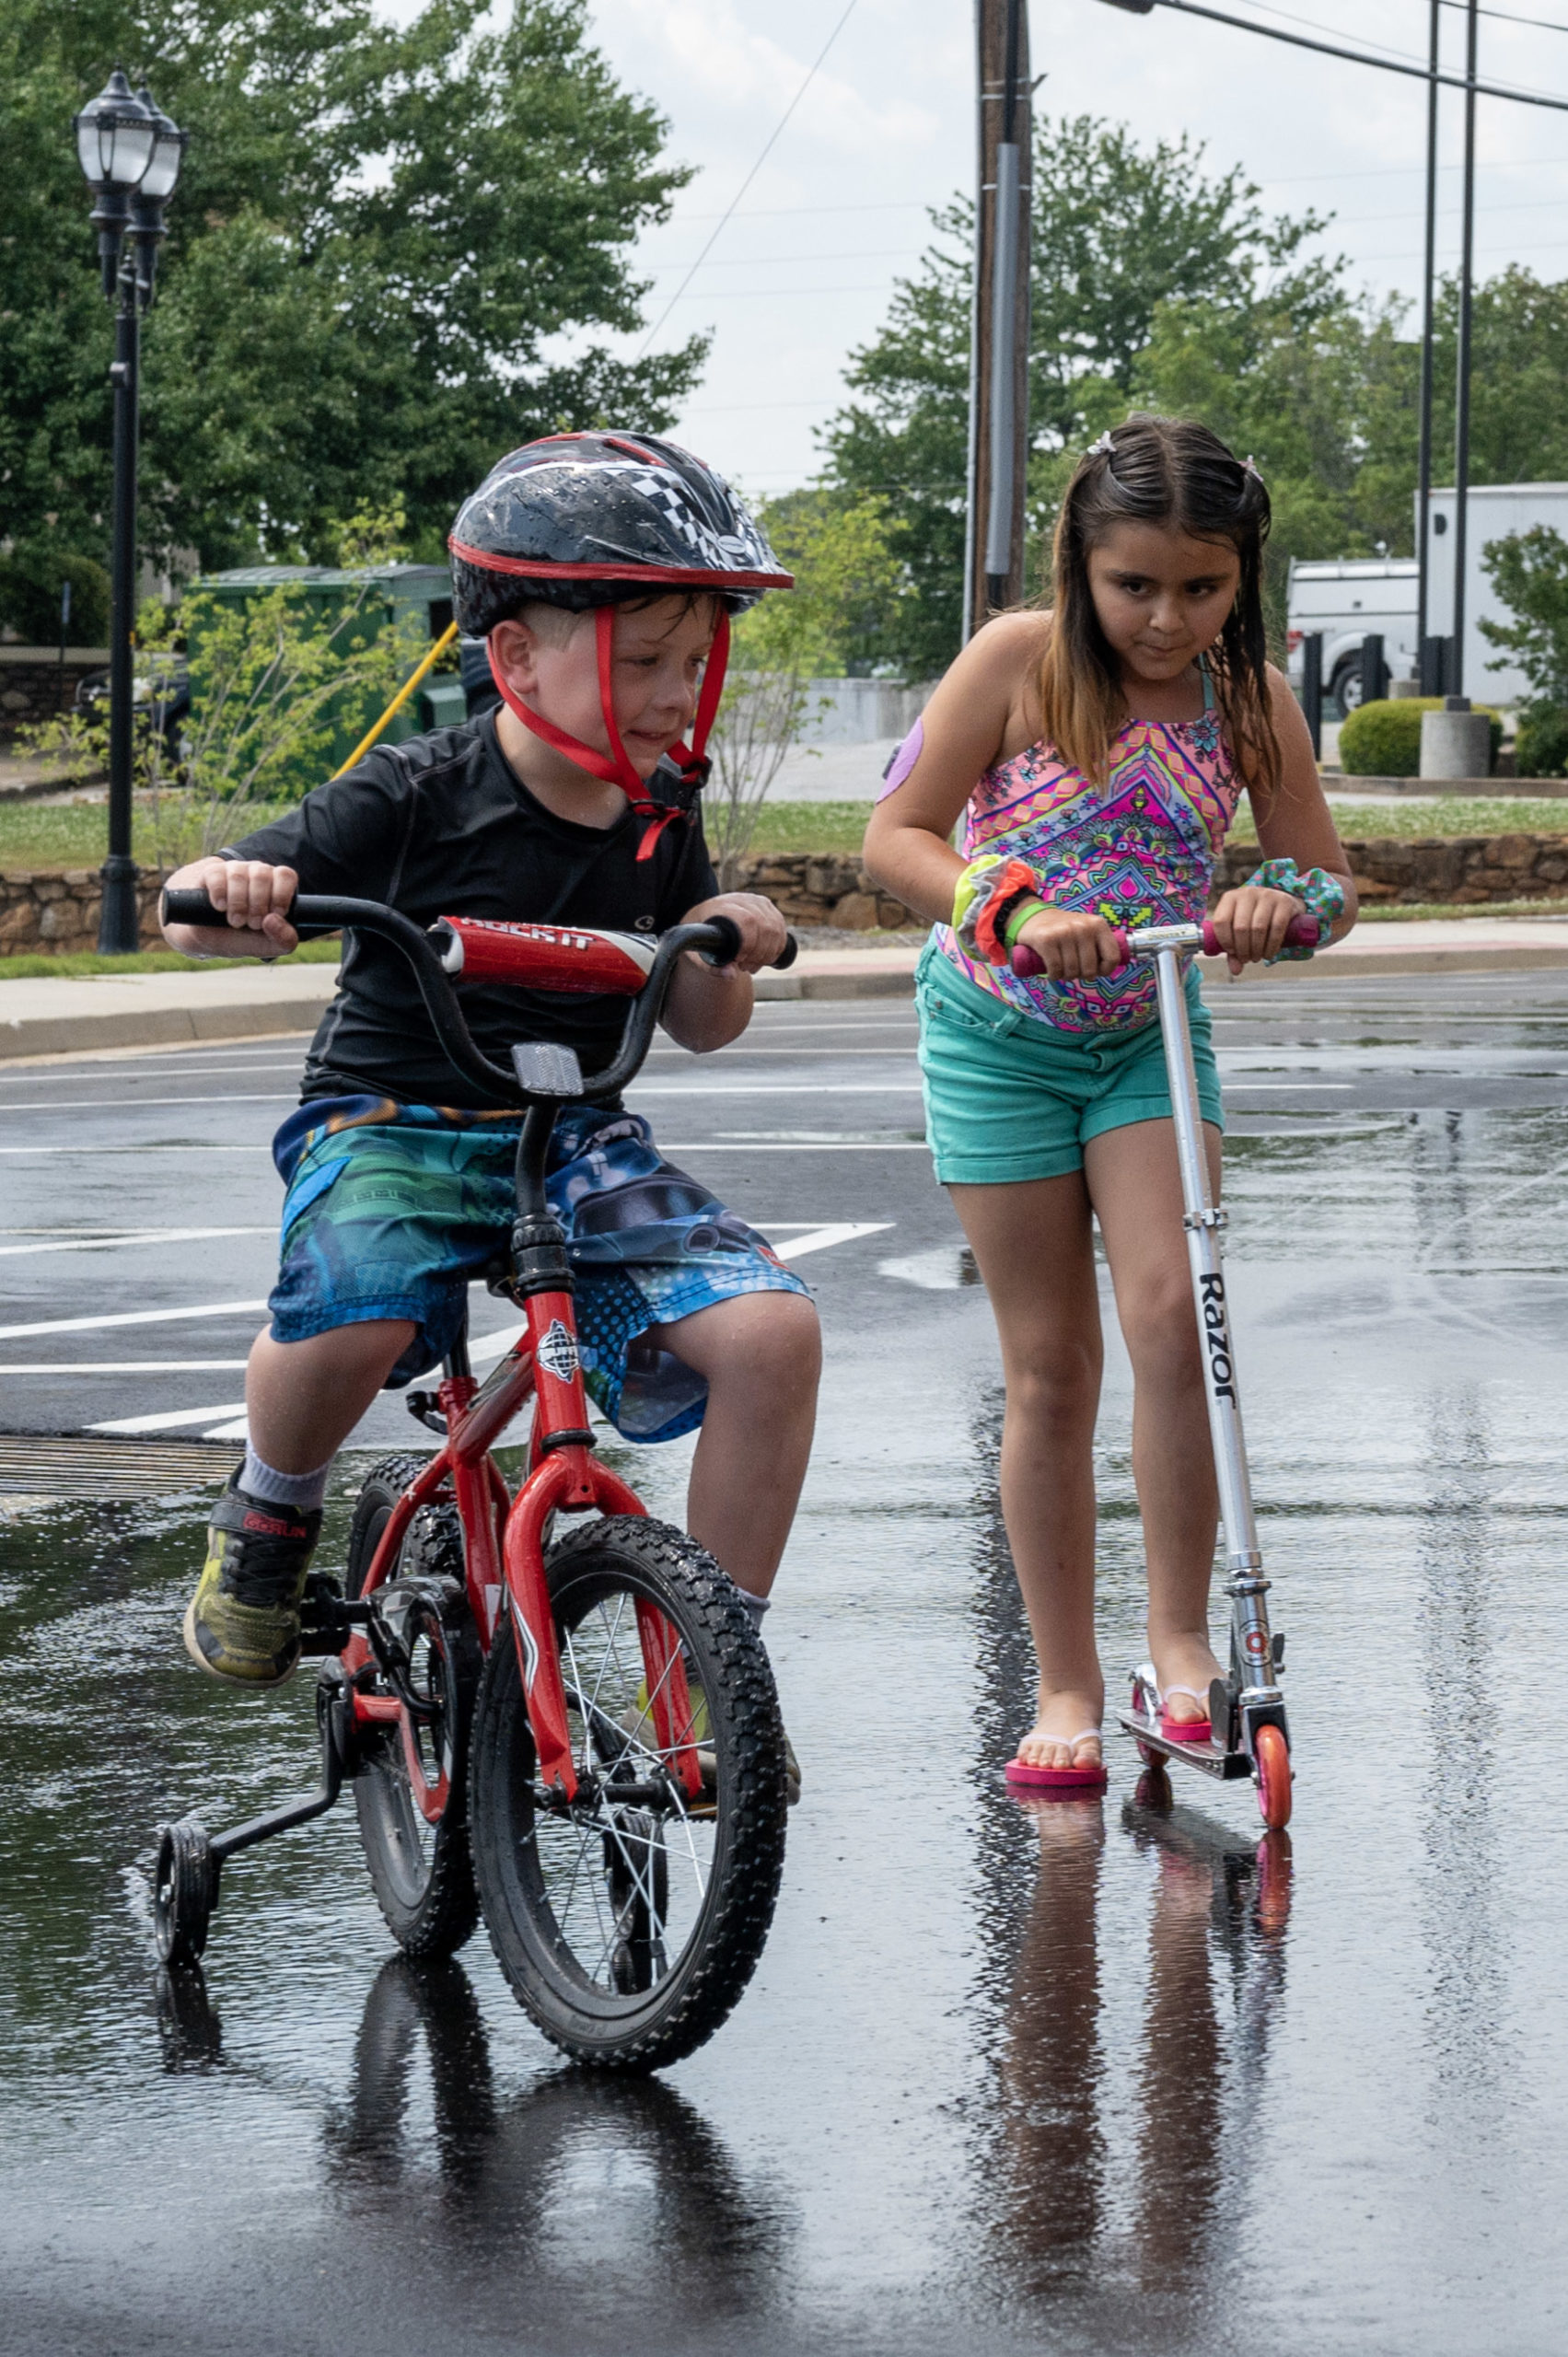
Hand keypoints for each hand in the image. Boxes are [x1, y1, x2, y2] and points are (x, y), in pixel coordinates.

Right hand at [162, 856, 299, 958]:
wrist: (212, 939)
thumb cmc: (246, 937)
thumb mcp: (270, 945)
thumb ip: (285, 939)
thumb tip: (272, 920)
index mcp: (276, 885)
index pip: (285, 875)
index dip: (281, 895)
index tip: (274, 914)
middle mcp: (257, 873)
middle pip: (262, 874)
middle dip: (257, 905)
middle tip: (251, 924)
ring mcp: (234, 870)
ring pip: (239, 874)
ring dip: (238, 903)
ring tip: (235, 921)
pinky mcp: (212, 872)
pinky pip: (216, 875)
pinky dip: (219, 894)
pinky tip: (220, 907)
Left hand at [683, 892, 787, 976]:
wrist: (703, 920)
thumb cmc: (698, 938)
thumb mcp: (697, 955)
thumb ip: (712, 967)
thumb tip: (732, 974)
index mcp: (720, 906)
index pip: (746, 920)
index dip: (749, 943)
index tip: (739, 960)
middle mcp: (740, 899)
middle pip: (764, 926)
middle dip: (759, 953)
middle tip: (744, 967)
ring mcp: (756, 901)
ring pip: (775, 928)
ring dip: (768, 953)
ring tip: (752, 965)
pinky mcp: (766, 906)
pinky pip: (780, 928)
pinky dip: (776, 948)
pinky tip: (764, 958)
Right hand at [1013, 904, 1122, 981]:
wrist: (1033, 917)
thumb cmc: (1064, 930)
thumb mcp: (1087, 930)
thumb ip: (1100, 944)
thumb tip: (1111, 967)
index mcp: (1098, 924)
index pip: (1113, 957)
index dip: (1105, 971)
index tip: (1096, 971)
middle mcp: (1083, 927)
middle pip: (1090, 969)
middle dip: (1081, 975)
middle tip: (1073, 969)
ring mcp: (1064, 932)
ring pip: (1072, 971)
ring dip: (1066, 976)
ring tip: (1062, 968)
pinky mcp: (1046, 939)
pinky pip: (1056, 970)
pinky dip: (1054, 976)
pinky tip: (1052, 971)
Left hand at [1207, 885, 1302, 976]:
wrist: (1283, 904)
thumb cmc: (1256, 919)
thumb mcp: (1241, 931)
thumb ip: (1234, 951)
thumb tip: (1236, 971)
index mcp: (1230, 898)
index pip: (1221, 921)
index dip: (1225, 941)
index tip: (1232, 952)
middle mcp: (1247, 893)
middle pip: (1240, 927)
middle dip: (1243, 949)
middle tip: (1247, 959)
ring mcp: (1267, 895)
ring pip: (1258, 928)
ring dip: (1257, 949)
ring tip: (1257, 958)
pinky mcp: (1284, 902)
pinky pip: (1277, 927)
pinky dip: (1272, 945)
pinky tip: (1269, 954)